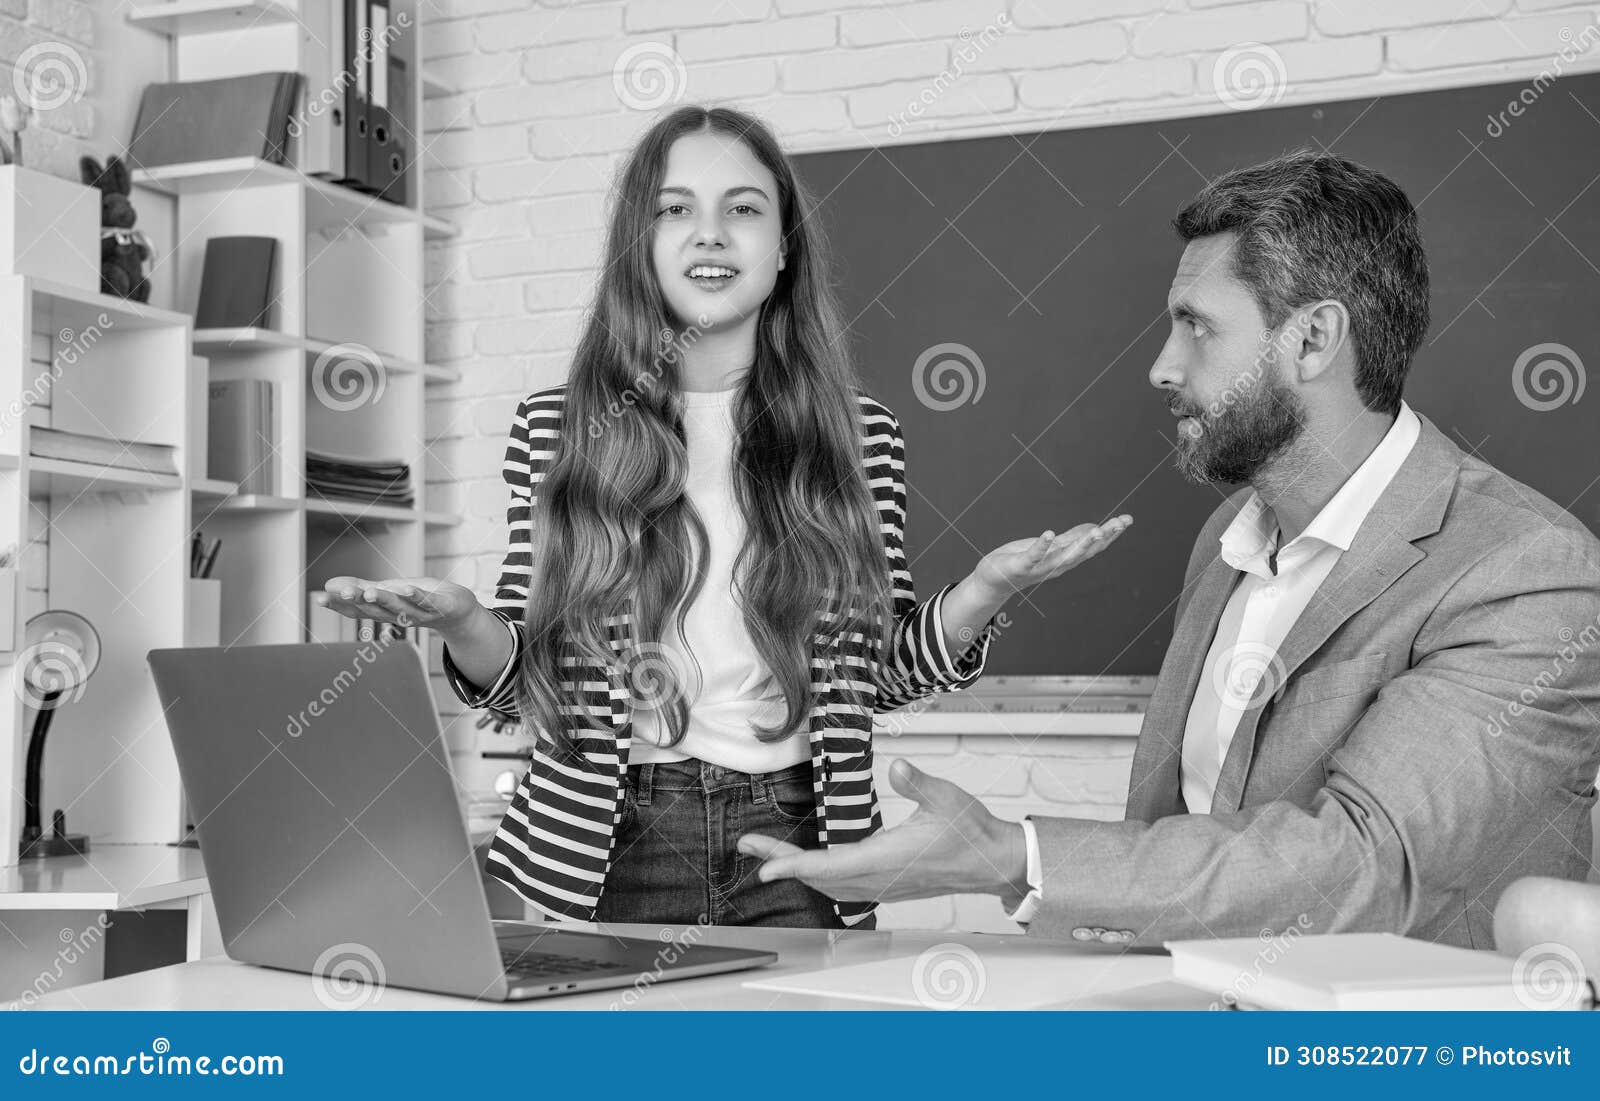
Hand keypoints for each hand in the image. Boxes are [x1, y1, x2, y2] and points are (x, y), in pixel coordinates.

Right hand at [316, 576, 481, 634]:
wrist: (458, 611)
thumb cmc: (419, 599)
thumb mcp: (387, 591)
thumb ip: (360, 589)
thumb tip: (328, 585)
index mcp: (384, 611)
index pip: (357, 610)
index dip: (338, 605)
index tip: (319, 598)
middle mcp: (398, 616)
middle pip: (375, 610)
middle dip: (358, 601)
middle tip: (341, 593)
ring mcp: (420, 613)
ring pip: (399, 608)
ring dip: (385, 600)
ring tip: (370, 591)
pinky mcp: (440, 607)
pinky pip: (427, 602)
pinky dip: (417, 596)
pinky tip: (406, 588)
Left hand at [737, 759, 1028, 906]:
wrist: (994, 862)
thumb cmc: (972, 833)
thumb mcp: (946, 798)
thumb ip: (919, 783)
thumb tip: (899, 768)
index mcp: (888, 859)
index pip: (829, 867)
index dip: (793, 866)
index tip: (764, 864)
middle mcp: (881, 877)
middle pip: (819, 877)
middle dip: (782, 863)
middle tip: (750, 848)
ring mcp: (885, 884)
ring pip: (831, 885)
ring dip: (800, 871)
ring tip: (773, 855)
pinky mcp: (890, 884)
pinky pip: (846, 886)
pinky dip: (822, 876)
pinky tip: (816, 866)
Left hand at [971, 514, 1131, 600]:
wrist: (994, 580)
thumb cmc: (1023, 560)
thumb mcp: (1052, 547)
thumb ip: (1072, 538)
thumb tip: (1096, 528)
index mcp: (1066, 559)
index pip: (1094, 547)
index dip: (1112, 534)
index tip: (1128, 520)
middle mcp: (1057, 566)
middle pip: (1085, 552)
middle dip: (1103, 538)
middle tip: (1120, 524)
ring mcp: (1040, 568)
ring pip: (1064, 557)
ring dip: (1081, 545)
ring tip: (1097, 530)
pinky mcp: (1020, 566)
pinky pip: (1033, 556)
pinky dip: (1041, 546)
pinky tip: (1050, 533)